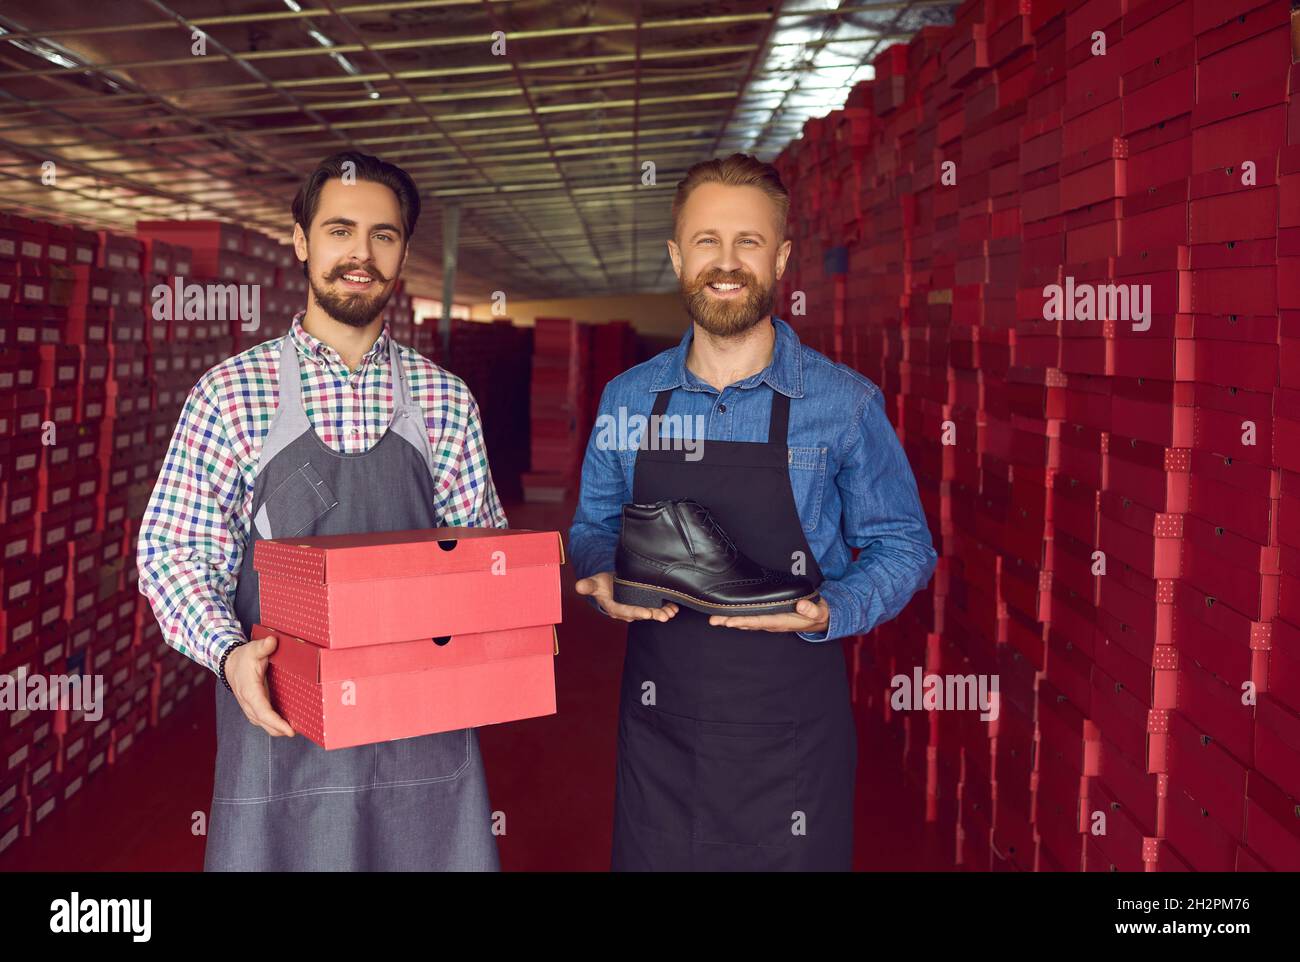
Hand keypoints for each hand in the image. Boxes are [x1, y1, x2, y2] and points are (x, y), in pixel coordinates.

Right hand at [226, 634, 294, 736]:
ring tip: (295, 730)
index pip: (263, 711)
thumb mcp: (253, 649)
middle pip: (264, 722)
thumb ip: (263, 646)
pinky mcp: (252, 707)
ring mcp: (249, 707)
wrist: (230, 663)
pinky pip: (263, 720)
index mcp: (249, 691)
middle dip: (280, 729)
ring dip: (277, 729)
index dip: (276, 722)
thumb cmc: (244, 657)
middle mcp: (248, 702)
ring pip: (263, 724)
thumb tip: (272, 641)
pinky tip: (286, 725)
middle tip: (299, 731)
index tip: (289, 730)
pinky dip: (273, 725)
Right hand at [575, 571, 678, 622]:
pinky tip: (674, 607)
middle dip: (653, 614)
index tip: (646, 613)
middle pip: (641, 613)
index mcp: (614, 607)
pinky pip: (656, 607)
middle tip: (663, 615)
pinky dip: (665, 607)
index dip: (636, 612)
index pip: (625, 611)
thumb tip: (578, 586)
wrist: (610, 585)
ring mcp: (637, 607)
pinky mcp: (645, 603)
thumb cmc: (601, 584)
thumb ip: (588, 585)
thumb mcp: (594, 583)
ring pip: (650, 611)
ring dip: (661, 613)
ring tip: (671, 612)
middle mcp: (627, 610)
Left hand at [708, 596, 829, 633]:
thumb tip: (802, 606)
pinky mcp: (769, 617)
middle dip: (730, 622)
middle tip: (713, 620)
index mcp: (782, 622)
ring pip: (747, 622)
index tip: (729, 621)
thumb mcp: (819, 611)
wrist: (820, 619)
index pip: (759, 621)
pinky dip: (739, 618)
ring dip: (731, 620)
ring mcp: (770, 621)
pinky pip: (751, 619)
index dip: (744, 622)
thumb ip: (812, 610)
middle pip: (747, 623)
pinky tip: (729, 615)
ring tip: (715, 618)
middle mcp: (772, 623)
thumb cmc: (818, 614)